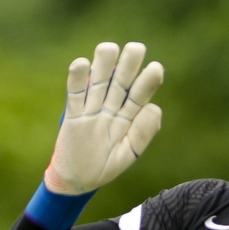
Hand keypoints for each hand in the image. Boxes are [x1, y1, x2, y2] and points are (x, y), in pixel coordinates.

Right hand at [44, 41, 163, 194]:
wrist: (77, 182)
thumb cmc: (105, 168)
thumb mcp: (127, 155)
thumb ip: (142, 133)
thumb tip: (154, 107)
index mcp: (128, 118)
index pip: (139, 95)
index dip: (147, 82)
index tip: (156, 68)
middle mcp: (110, 109)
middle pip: (119, 82)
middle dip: (127, 65)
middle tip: (136, 48)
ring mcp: (91, 110)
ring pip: (97, 83)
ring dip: (102, 65)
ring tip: (108, 48)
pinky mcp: (72, 115)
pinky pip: (74, 94)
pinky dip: (76, 79)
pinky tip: (82, 64)